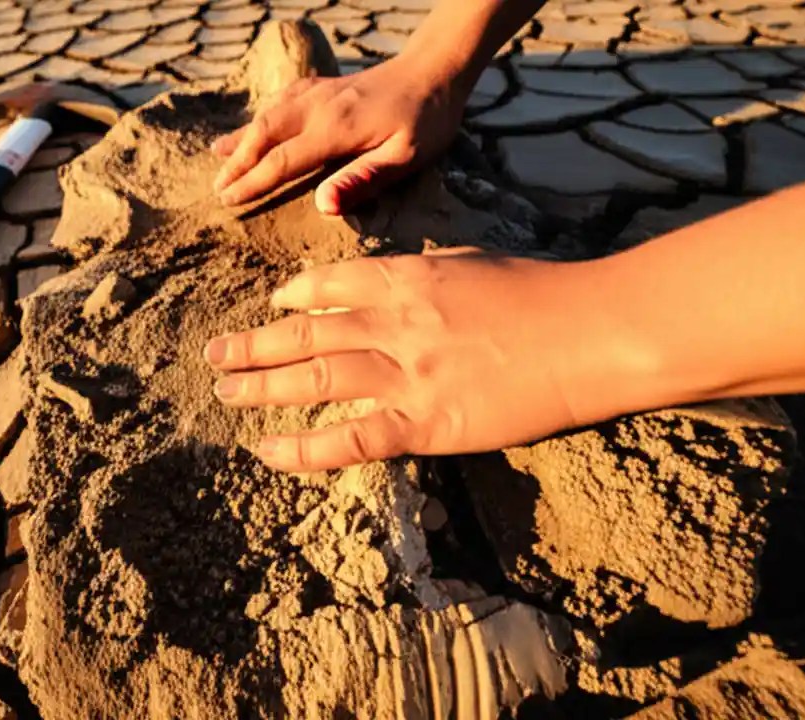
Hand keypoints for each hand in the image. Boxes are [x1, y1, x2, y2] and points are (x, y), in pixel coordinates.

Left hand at [203, 250, 633, 471]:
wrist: (589, 335)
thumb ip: (422, 277)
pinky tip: (266, 451)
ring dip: (259, 387)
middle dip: (253, 344)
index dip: (294, 296)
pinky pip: (348, 439)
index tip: (273, 306)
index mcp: (406, 278)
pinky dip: (301, 448)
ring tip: (223, 391)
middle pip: (304, 335)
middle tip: (215, 353)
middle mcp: (392, 323)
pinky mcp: (423, 425)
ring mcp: (404, 374)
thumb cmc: (543, 294)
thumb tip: (387, 286)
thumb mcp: (472, 265)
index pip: (329, 283)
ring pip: (312, 381)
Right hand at [211, 54, 466, 214]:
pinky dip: (260, 116)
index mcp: (334, 129)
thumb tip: (323, 205)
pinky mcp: (323, 86)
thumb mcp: (406, 157)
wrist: (434, 70)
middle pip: (263, 135)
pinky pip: (280, 101)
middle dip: (237, 163)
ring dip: (242, 139)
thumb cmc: (427, 120)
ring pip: (266, 115)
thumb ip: (364, 179)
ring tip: (218, 158)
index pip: (280, 161)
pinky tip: (252, 126)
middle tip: (217, 190)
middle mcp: (317, 107)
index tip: (228, 201)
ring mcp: (317, 93)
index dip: (252, 183)